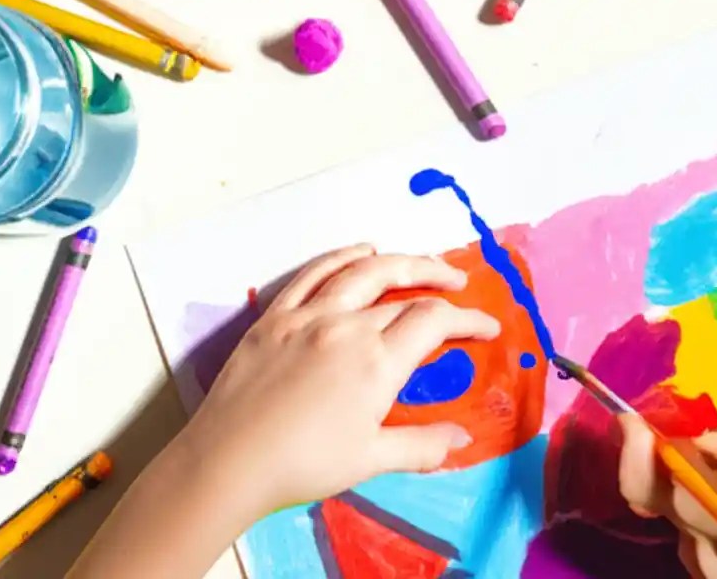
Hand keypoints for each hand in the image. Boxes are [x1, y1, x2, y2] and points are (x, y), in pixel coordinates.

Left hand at [178, 243, 500, 525]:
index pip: (435, 322)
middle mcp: (347, 326)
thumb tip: (462, 439)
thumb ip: (422, 445)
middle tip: (460, 286)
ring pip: (363, 271)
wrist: (228, 461)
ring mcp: (308, 316)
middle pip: (404, 289)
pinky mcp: (274, 316)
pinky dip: (342, 256)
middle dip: (439, 282)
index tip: (488, 328)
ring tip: (420, 264)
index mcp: (377, 362)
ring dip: (399, 261)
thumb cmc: (303, 466)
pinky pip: (314, 273)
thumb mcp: (371, 460)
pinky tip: (359, 252)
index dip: (468, 320)